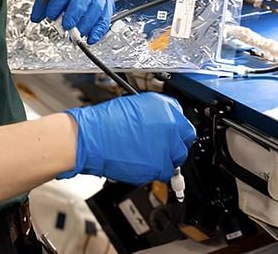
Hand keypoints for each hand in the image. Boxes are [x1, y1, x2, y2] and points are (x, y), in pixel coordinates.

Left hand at [30, 0, 112, 43]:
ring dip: (87, 23)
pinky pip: (106, 16)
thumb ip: (43, 2)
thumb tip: (36, 17)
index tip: (51, 14)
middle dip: (75, 12)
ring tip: (76, 33)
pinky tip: (90, 38)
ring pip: (98, 6)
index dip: (59, 0)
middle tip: (66, 25)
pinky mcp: (108, 2)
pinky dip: (99, 29)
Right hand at [60, 93, 195, 183]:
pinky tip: (142, 163)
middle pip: (185, 139)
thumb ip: (154, 116)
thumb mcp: (134, 107)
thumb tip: (161, 127)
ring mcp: (167, 146)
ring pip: (177, 158)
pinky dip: (156, 171)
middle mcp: (170, 124)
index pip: (183, 120)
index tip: (171, 135)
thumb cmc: (105, 122)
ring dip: (166, 159)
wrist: (92, 138)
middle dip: (174, 145)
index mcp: (164, 106)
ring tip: (147, 156)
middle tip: (160, 147)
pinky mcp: (160, 166)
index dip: (175, 130)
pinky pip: (166, 172)